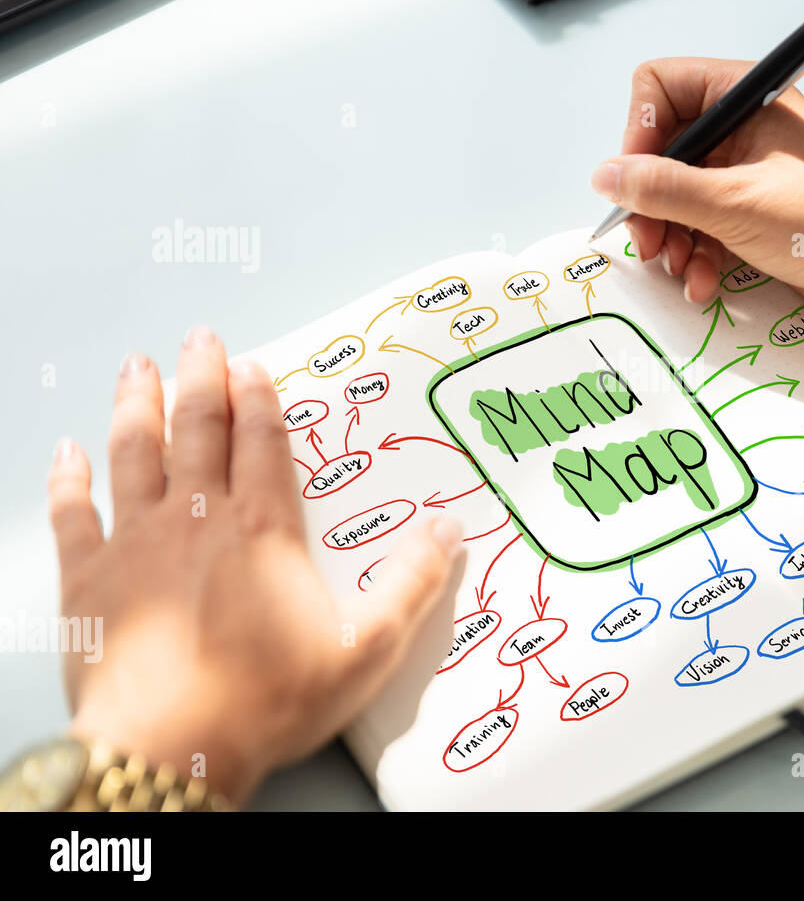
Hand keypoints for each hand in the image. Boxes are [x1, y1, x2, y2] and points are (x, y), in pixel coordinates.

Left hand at [47, 327, 465, 804]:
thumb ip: (412, 584)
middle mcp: (195, 519)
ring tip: (139, 366)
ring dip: (137, 405)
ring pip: (133, 453)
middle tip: (199, 338)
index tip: (252, 363)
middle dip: (200, 377)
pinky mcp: (88, 579)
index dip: (258, 397)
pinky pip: (74, 513)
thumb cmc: (269, 701)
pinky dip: (70, 478)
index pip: (260, 442)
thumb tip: (449, 530)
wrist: (172, 751)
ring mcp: (134, 544)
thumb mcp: (365, 649)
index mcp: (262, 528)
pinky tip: (67, 452)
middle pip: (197, 429)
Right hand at [591, 57, 803, 323]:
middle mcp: (747, 126)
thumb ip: (662, 189)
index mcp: (749, 97)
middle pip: (664, 150)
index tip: (634, 183)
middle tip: (647, 242)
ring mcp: (751, 171)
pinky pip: (704, 226)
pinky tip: (703, 282)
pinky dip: (697, 255)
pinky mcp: (757, 213)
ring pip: (680, 195)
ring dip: (671, 236)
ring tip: (678, 268)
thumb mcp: (734, 204)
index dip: (638, 135)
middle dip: (650, 201)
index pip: (661, 88)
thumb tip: (607, 177)